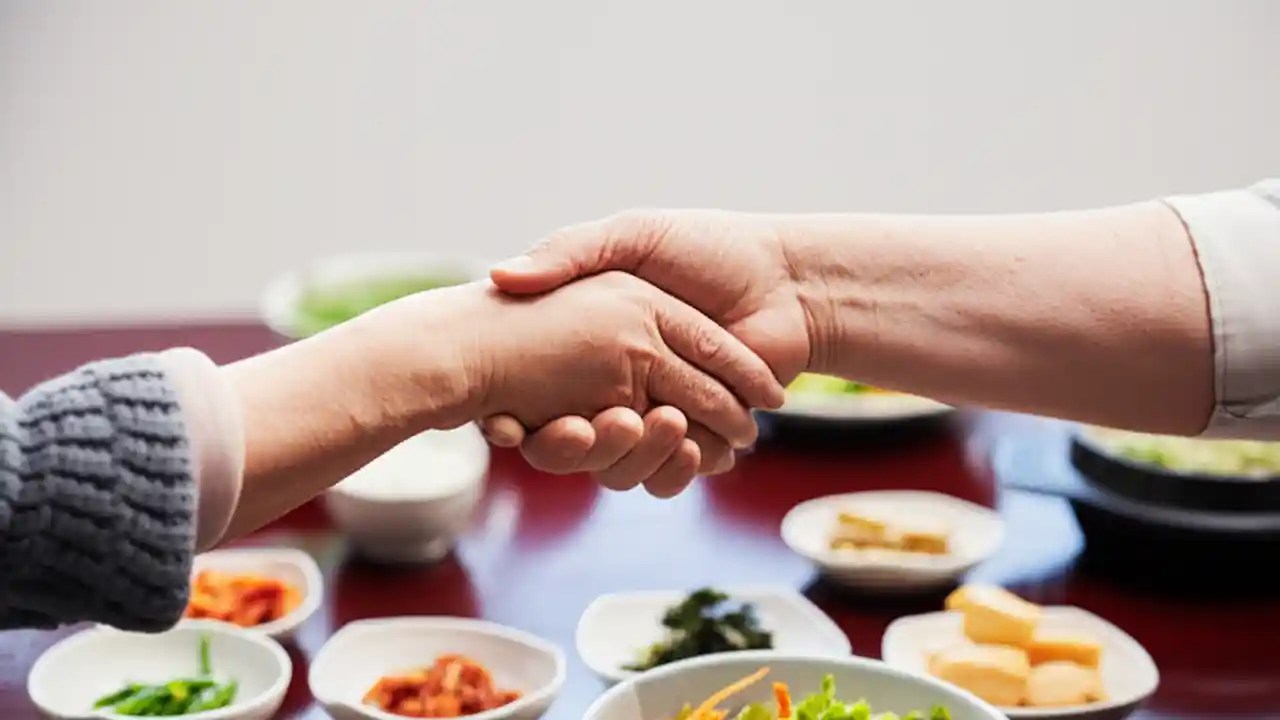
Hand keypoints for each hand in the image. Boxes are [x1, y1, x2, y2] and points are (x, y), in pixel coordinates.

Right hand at [448, 272, 784, 493]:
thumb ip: (569, 251)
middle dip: (569, 444)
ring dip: (623, 456)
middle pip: (582, 435)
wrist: (786, 280)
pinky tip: (682, 446)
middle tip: (567, 431)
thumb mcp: (629, 236)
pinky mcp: (704, 436)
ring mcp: (665, 411)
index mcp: (600, 343)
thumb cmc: (707, 247)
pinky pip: (677, 467)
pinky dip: (674, 466)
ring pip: (626, 460)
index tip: (502, 420)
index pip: (545, 387)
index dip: (519, 411)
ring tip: (628, 429)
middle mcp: (626, 383)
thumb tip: (501, 275)